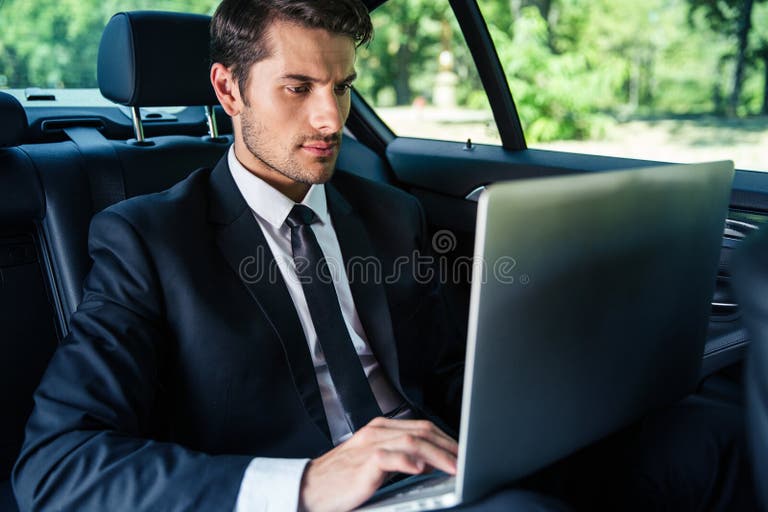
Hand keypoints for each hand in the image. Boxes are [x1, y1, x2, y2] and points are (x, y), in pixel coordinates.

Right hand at [298, 417, 457, 511]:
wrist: (310, 489)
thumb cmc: (341, 480)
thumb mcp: (374, 463)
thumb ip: (398, 457)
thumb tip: (428, 462)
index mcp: (380, 428)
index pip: (421, 427)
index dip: (445, 438)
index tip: (462, 452)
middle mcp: (377, 431)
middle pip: (422, 431)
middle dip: (448, 445)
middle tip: (466, 459)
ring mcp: (369, 445)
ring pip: (412, 442)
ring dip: (438, 455)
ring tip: (454, 467)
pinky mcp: (363, 462)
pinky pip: (390, 457)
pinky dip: (408, 462)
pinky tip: (421, 469)